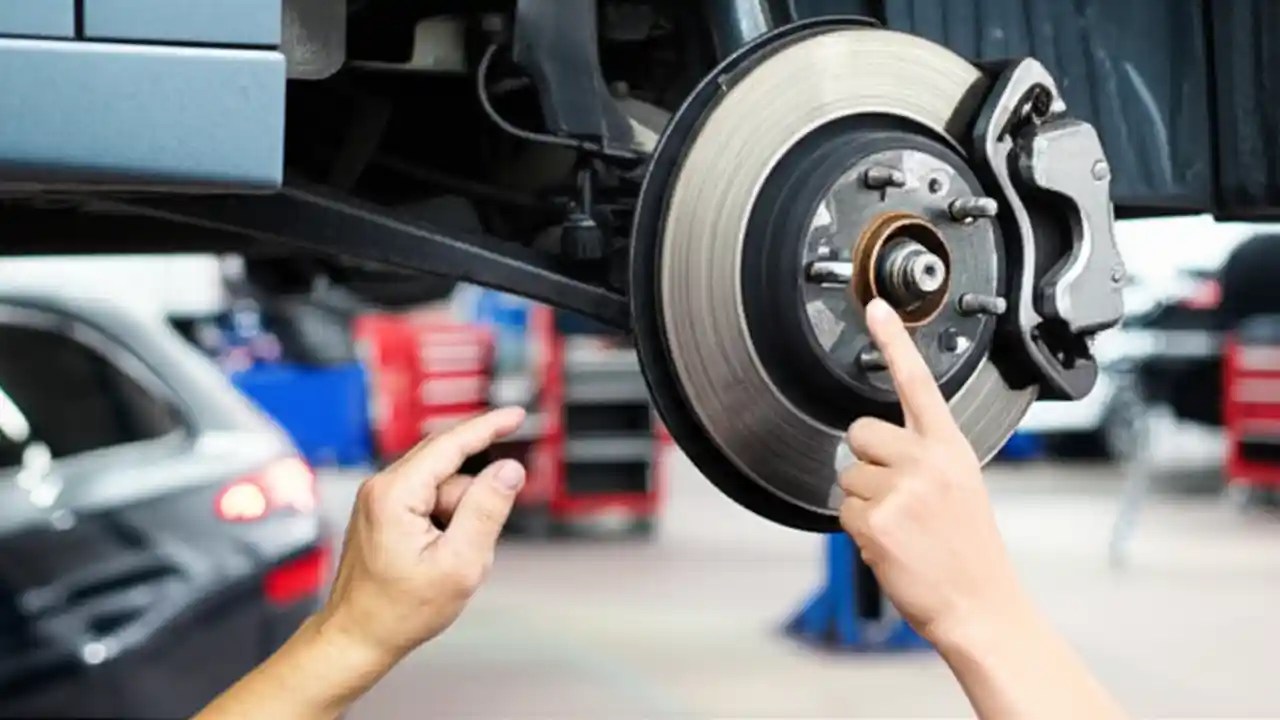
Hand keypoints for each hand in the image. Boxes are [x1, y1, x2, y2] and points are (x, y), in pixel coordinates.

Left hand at [318, 407, 527, 663]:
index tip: (516, 414)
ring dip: (459, 518)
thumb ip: (487, 510)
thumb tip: (509, 469)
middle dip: (474, 500)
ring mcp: (379, 498)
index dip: (488, 426)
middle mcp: (382, 487)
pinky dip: (445, 523)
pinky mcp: (383, 511)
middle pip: (449, 467)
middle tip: (477, 540)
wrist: (358, 636)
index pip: (451, 444)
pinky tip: (438, 557)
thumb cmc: (400, 609)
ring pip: (442, 487)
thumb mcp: (460, 564)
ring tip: (447, 563)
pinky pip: (429, 501)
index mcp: (396, 494)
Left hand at [838, 300, 1027, 645]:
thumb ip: (926, 457)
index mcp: (950, 448)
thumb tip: (879, 448)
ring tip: (902, 527)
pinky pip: (844, 512)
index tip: (874, 306)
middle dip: (866, 460)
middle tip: (896, 495)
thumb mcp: (961, 487)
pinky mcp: (878, 522)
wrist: (980, 604)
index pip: (918, 383)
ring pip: (847, 477)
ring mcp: (901, 491)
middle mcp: (927, 462)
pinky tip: (892, 545)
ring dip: (864, 502)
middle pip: (859, 431)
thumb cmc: (968, 550)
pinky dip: (860, 531)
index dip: (894, 341)